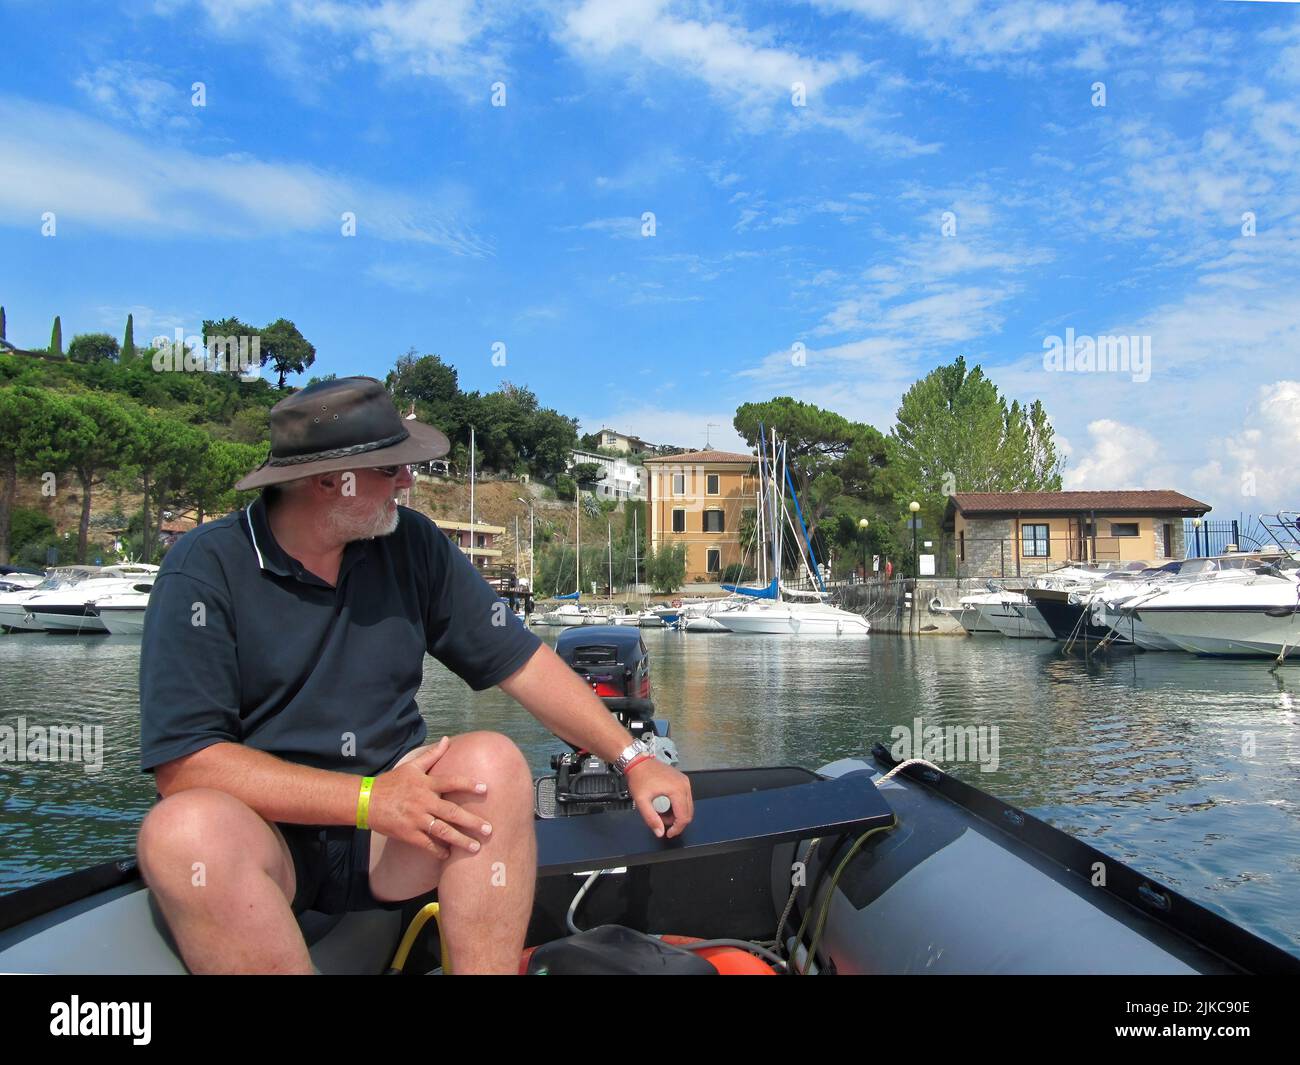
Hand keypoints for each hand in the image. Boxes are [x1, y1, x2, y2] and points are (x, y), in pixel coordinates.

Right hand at [366, 737, 491, 858]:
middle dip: (472, 822)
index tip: (486, 789)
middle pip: (452, 812)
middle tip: (489, 829)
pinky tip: (448, 855)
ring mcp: (416, 819)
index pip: (452, 782)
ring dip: (460, 840)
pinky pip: (427, 844)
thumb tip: (447, 740)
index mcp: (426, 784)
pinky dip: (438, 850)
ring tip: (475, 847)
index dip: (469, 784)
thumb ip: (432, 755)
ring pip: (442, 831)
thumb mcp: (411, 766)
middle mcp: (424, 801)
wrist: (366, 800)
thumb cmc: (391, 782)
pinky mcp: (408, 833)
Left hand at [625, 759, 693, 838]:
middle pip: (688, 813)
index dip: (677, 829)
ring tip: (660, 811)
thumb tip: (659, 832)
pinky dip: (677, 806)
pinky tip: (664, 804)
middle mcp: (684, 785)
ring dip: (676, 814)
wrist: (638, 762)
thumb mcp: (641, 801)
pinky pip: (684, 798)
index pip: (684, 817)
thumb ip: (651, 818)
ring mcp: (684, 782)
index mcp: (677, 790)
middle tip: (661, 820)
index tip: (668, 833)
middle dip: (676, 822)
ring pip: (687, 806)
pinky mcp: (682, 780)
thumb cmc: (639, 778)